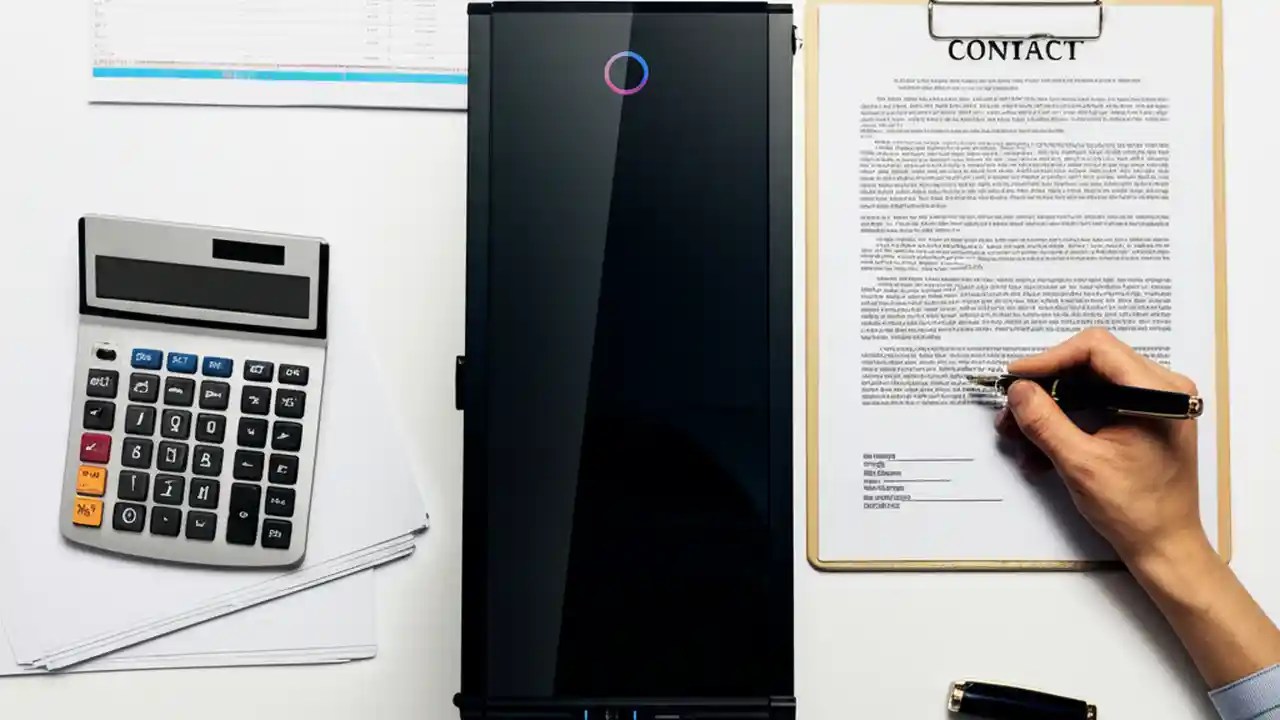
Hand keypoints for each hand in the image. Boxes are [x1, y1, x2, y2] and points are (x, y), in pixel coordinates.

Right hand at [995, 327, 1207, 567]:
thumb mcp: (1080, 464)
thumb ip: (1045, 422)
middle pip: (1089, 364)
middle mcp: (1161, 389)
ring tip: (1017, 432)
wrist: (1165, 545)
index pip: (1095, 348)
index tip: (1015, 378)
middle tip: (1011, 408)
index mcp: (1157, 392)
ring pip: (1088, 385)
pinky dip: (1066, 420)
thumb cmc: (1135, 510)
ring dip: (1050, 407)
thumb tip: (1017, 390)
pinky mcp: (1143, 418)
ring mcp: (1153, 402)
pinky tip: (1040, 447)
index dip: (1049, 359)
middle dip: (1045, 387)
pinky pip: (1096, 404)